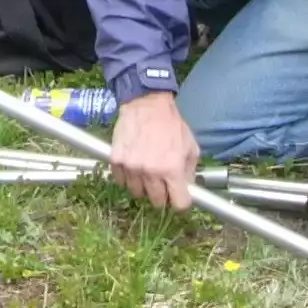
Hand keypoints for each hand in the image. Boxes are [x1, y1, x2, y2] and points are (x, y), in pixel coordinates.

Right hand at [110, 91, 200, 210]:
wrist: (146, 103)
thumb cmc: (171, 124)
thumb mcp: (191, 146)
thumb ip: (190, 171)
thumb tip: (187, 189)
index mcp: (172, 169)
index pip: (179, 204)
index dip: (180, 201)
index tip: (178, 195)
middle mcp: (151, 172)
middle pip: (157, 202)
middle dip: (162, 194)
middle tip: (162, 180)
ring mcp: (132, 167)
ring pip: (137, 193)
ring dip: (143, 186)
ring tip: (146, 170)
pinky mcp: (117, 161)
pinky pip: (121, 181)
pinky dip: (127, 176)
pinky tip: (134, 164)